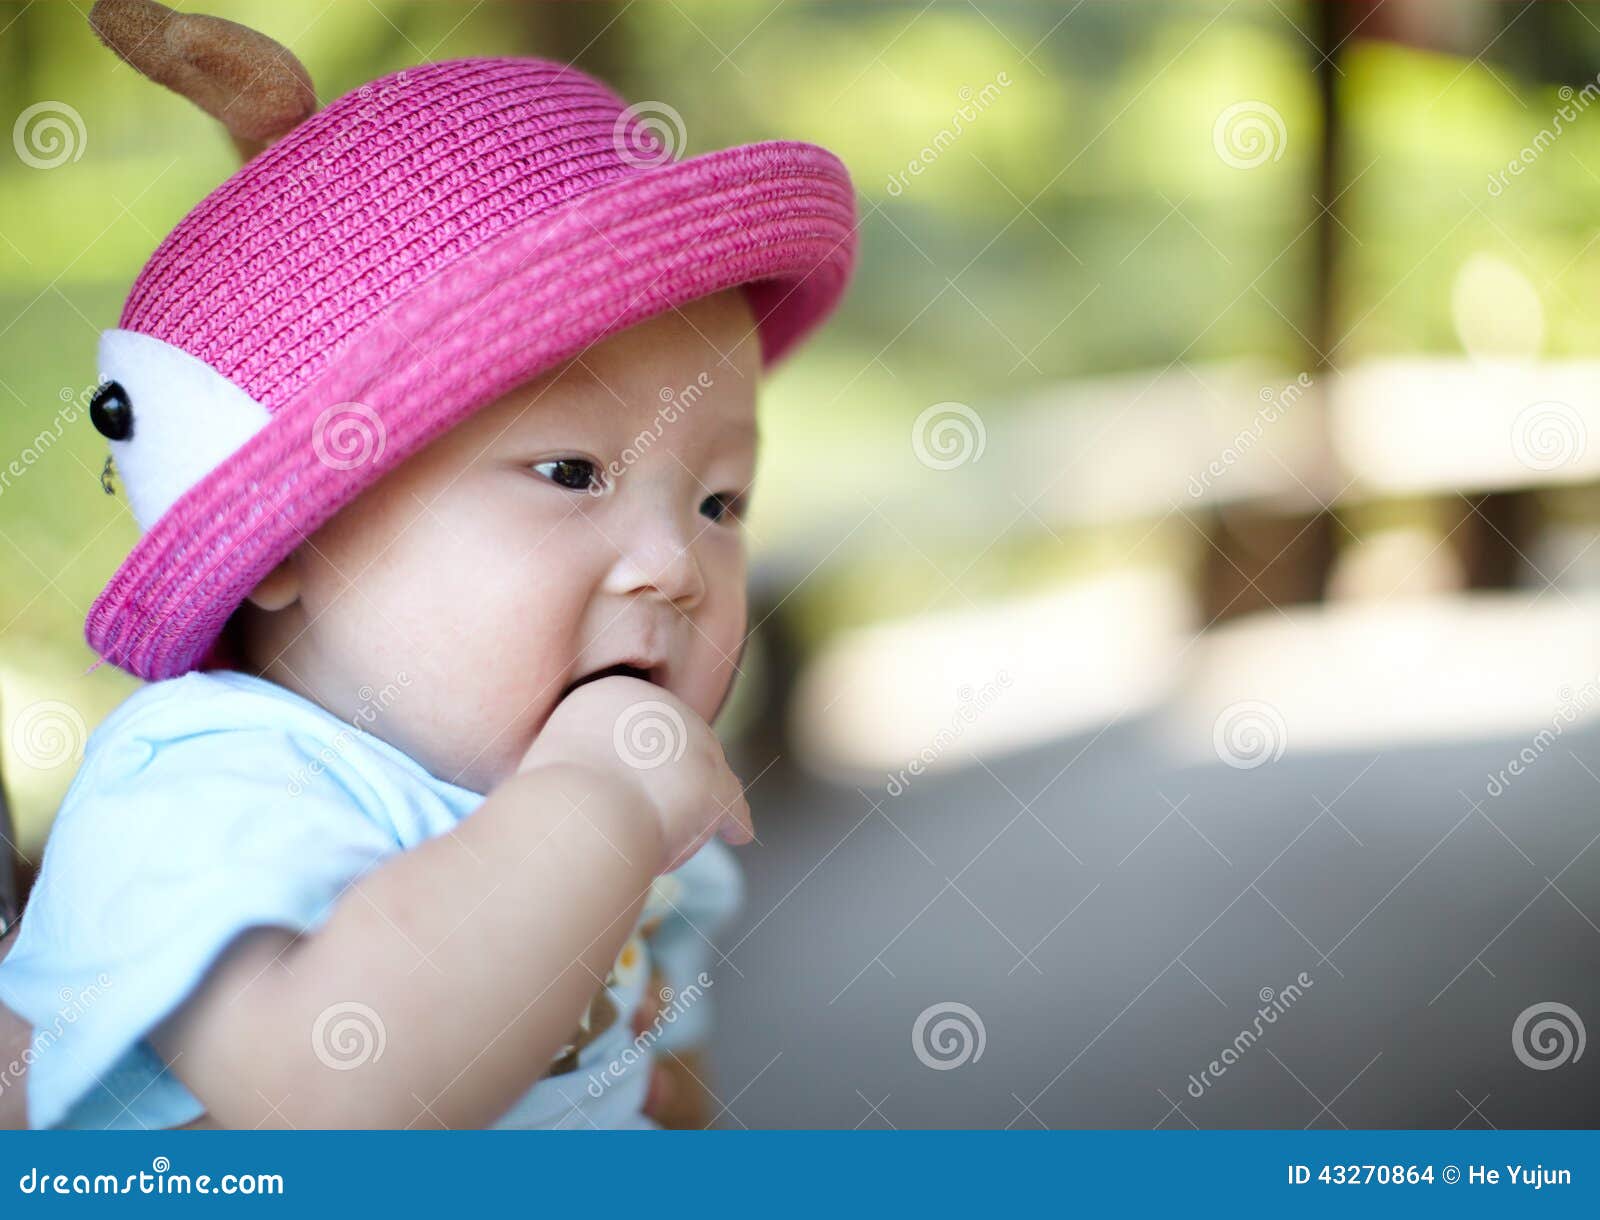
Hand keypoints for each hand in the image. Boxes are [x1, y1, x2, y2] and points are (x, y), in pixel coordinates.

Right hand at [519, 676, 752, 871]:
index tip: (627, 778)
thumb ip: (575, 764)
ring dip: (697, 797)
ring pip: (706, 770)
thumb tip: (582, 785)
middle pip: (679, 741)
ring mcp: (693, 743)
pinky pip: (731, 804)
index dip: (639, 755)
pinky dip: (734, 820)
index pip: (640, 722)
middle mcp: (659, 706)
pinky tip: (739, 836)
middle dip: (673, 770)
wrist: (578, 820)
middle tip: (655, 802)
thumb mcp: (549, 767)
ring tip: (680, 823)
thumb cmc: (549, 805)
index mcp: (612, 693)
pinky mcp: (715, 782)